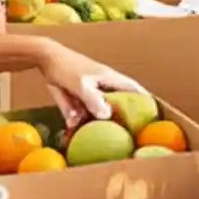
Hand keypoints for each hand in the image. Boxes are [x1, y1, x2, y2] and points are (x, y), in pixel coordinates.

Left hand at [35, 41, 149, 129]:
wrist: (45, 59)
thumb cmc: (67, 67)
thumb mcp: (81, 85)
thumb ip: (93, 100)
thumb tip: (107, 116)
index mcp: (110, 79)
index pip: (133, 89)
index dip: (144, 99)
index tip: (153, 113)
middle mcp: (102, 86)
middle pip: (116, 103)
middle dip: (120, 116)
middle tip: (126, 134)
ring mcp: (90, 93)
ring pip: (97, 111)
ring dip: (95, 123)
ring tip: (98, 139)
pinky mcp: (77, 98)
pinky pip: (80, 113)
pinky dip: (78, 121)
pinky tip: (72, 131)